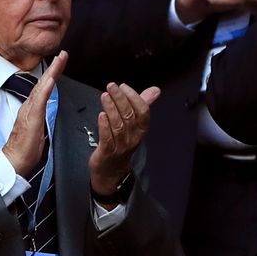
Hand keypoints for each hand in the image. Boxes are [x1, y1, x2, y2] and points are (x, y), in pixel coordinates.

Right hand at [3, 51, 67, 176]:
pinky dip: (45, 87)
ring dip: (51, 72)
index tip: (61, 63)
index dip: (53, 75)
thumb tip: (45, 114)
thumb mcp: (37, 130)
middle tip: (63, 54)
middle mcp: (29, 106)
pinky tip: (51, 78)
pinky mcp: (31, 117)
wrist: (15, 159)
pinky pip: (40, 99)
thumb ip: (40, 119)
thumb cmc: (25, 149)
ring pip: (42, 87)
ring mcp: (30, 110)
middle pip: (43, 83)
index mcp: (32, 109)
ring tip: (60, 60)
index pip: (44, 88)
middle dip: (54, 67)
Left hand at [88, 82, 159, 196]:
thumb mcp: (134, 124)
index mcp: (141, 129)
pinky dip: (105, 126)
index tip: (124, 86)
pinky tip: (101, 115)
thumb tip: (155, 89)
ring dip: (111, 109)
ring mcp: (121, 145)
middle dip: (121, 99)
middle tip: (111, 86)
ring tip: (105, 96)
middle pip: (129, 116)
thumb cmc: (122, 142)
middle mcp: (133, 137)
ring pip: (118, 125)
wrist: (111, 170)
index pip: (143, 112)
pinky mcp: (107, 152)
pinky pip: (107, 138)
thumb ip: (143, 105)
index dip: (135, 98)